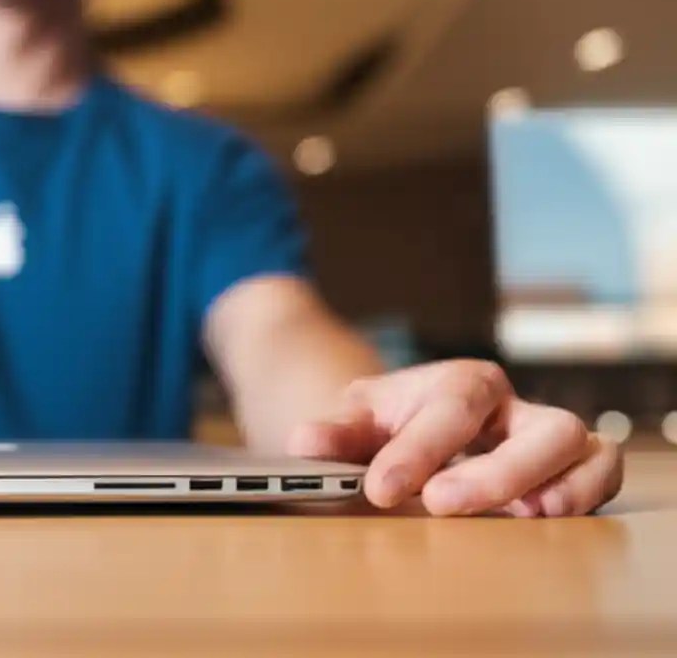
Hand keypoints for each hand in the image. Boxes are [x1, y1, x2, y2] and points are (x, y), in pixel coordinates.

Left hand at [287, 360, 622, 516]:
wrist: (408, 427)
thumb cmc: (385, 425)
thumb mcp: (354, 421)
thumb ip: (332, 433)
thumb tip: (304, 442)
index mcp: (459, 383)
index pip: (449, 409)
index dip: (417, 450)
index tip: (380, 488)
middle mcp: (511, 406)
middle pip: (534, 425)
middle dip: (495, 470)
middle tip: (441, 504)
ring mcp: (544, 435)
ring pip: (578, 444)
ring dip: (557, 482)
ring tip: (524, 517)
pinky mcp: (568, 467)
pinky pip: (599, 470)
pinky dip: (585, 492)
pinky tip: (546, 520)